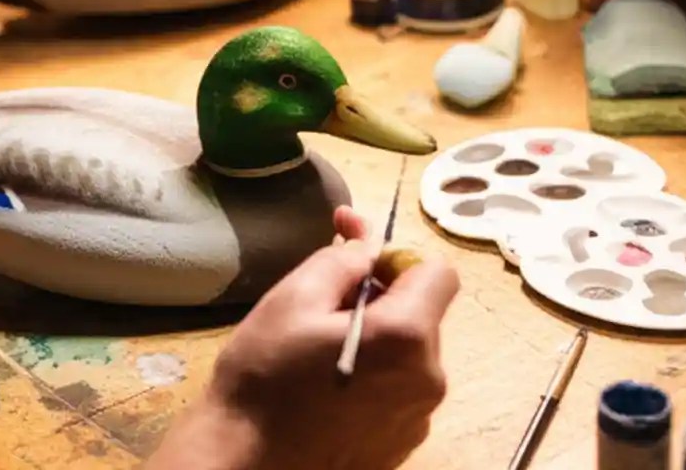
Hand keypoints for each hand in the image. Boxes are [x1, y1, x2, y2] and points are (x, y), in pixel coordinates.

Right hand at [148, 206, 459, 469]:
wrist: (247, 464)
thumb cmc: (263, 376)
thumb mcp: (293, 298)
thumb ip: (342, 260)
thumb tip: (368, 239)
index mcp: (408, 337)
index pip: (438, 271)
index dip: (397, 259)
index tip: (354, 269)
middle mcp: (429, 379)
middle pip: (421, 315)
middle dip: (380, 300)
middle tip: (321, 309)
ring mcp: (418, 417)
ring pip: (408, 354)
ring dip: (374, 340)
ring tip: (318, 354)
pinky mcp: (402, 444)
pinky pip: (397, 391)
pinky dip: (372, 378)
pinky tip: (325, 390)